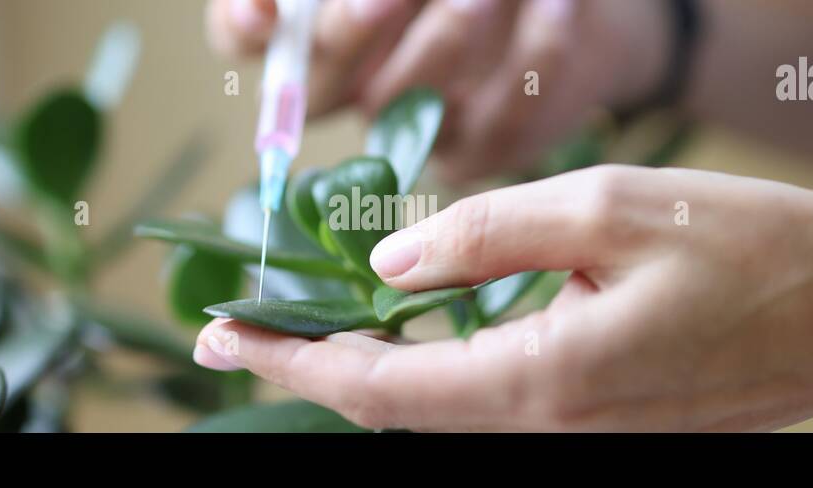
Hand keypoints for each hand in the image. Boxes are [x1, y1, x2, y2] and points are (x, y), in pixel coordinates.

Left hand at [194, 165, 812, 430]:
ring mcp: (577, 433)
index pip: (381, 387)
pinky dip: (426, 374)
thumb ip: (485, 232)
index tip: (227, 333)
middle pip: (397, 410)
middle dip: (309, 367)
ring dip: (363, 372)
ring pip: (439, 413)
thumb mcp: (609, 207)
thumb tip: (392, 262)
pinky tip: (400, 339)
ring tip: (299, 328)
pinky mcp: (599, 421)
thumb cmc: (754, 251)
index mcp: (544, 380)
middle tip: (240, 328)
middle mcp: (550, 426)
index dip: (293, 361)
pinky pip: (488, 406)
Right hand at [206, 0, 670, 181]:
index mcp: (318, 32)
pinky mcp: (484, 149)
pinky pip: (503, 113)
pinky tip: (555, 5)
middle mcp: (356, 86)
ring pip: (411, 94)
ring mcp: (416, 124)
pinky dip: (537, 50)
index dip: (242, 25)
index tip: (261, 12)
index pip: (245, 39)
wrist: (570, 6)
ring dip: (452, 27)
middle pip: (319, 82)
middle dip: (347, 32)